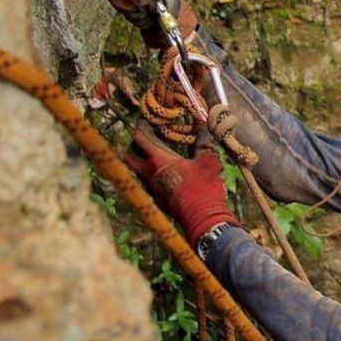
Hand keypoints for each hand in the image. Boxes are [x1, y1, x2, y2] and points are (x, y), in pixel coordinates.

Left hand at [125, 128, 238, 246]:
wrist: (203, 219)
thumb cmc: (204, 188)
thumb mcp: (209, 161)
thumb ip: (204, 143)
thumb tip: (204, 126)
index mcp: (160, 161)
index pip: (141, 139)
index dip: (141, 127)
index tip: (144, 121)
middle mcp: (150, 174)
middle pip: (130, 158)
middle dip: (133, 148)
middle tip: (143, 142)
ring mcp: (153, 190)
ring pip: (139, 173)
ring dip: (143, 165)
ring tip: (154, 159)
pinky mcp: (159, 202)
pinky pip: (150, 186)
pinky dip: (154, 178)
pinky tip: (166, 178)